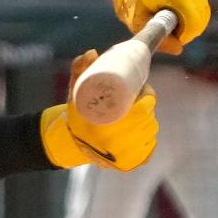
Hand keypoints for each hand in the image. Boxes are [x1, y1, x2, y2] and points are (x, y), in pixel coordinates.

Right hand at [40, 50, 158, 170]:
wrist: (68, 143)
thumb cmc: (75, 114)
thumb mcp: (75, 91)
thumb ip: (80, 70)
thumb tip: (91, 52)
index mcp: (110, 128)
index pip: (143, 108)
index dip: (146, 97)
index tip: (141, 89)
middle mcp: (121, 144)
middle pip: (148, 119)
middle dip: (147, 106)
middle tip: (139, 99)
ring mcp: (127, 156)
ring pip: (149, 132)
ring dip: (148, 121)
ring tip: (140, 113)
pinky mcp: (130, 164)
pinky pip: (148, 151)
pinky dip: (147, 141)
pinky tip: (142, 133)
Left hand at [92, 0, 209, 54]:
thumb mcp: (137, 20)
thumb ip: (159, 36)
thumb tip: (179, 50)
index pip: (193, 23)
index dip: (183, 36)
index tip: (169, 37)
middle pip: (200, 18)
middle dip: (186, 29)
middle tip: (168, 31)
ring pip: (201, 11)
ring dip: (188, 20)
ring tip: (167, 18)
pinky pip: (199, 2)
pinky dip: (189, 10)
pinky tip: (172, 9)